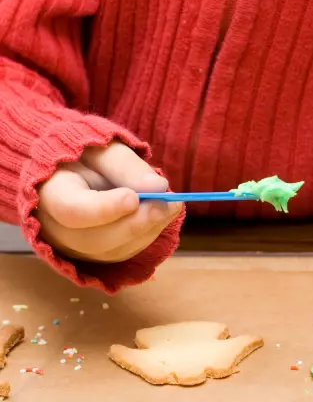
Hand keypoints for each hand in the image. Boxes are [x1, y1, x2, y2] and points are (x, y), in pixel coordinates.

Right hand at [37, 142, 182, 262]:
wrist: (68, 170)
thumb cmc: (83, 154)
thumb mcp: (101, 147)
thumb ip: (125, 165)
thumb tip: (158, 187)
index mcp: (50, 194)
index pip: (72, 210)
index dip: (104, 209)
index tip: (134, 198)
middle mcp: (54, 229)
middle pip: (94, 239)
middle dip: (136, 223)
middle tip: (170, 204)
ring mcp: (70, 247)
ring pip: (110, 251)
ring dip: (147, 231)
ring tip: (172, 205)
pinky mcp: (90, 255)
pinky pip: (119, 254)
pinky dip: (144, 237)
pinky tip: (161, 216)